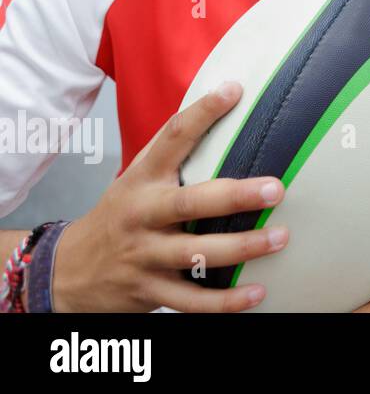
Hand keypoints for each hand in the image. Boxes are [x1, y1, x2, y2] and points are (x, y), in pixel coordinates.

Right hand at [52, 82, 289, 311]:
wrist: (66, 271)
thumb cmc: (121, 214)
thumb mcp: (136, 177)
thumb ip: (173, 149)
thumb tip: (226, 101)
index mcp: (143, 179)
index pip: (171, 138)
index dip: (201, 113)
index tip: (234, 91)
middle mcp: (142, 214)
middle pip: (190, 203)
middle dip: (235, 197)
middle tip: (275, 189)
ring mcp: (145, 255)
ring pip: (196, 254)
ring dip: (241, 249)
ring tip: (279, 238)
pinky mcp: (149, 291)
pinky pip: (191, 300)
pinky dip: (225, 302)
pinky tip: (258, 294)